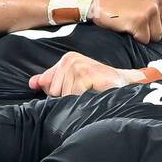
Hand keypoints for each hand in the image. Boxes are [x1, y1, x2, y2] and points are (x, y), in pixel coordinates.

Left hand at [29, 51, 144, 97]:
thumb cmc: (103, 87)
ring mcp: (77, 65)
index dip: (60, 94)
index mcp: (67, 59)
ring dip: (78, 101)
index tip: (80, 91)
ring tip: (93, 94)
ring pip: (63, 95)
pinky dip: (83, 101)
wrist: (128, 86)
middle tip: (89, 93)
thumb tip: (33, 82)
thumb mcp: (74, 83)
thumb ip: (52, 81)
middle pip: (53, 91)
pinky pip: (72, 96)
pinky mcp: (85, 73)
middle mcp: (70, 59)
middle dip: (68, 98)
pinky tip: (96, 95)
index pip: (48, 84)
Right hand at [88, 0, 161, 42]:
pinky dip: (136, 36)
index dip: (158, 19)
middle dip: (152, 27)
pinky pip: (145, 39)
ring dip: (144, 33)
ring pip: (157, 36)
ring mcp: (150, 9)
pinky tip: (127, 24)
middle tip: (136, 15)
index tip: (143, 10)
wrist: (99, 1)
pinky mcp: (140, 21)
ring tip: (132, 19)